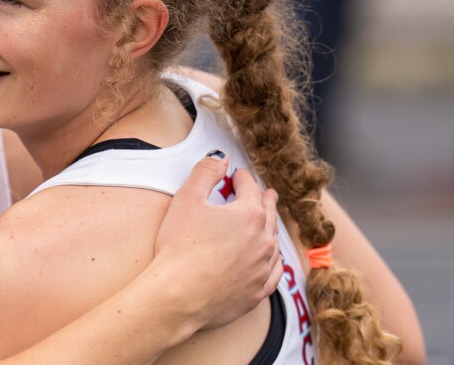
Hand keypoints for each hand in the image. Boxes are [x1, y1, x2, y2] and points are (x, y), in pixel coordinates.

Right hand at [153, 154, 281, 329]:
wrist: (179, 295)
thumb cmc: (180, 247)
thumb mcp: (187, 198)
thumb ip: (206, 172)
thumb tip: (221, 158)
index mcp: (249, 215)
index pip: (250, 188)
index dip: (242, 178)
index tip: (238, 175)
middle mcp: (263, 240)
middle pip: (269, 214)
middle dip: (265, 200)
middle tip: (266, 193)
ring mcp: (263, 268)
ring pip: (273, 243)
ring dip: (270, 230)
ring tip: (267, 224)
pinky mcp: (257, 292)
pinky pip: (274, 272)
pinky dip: (273, 261)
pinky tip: (271, 260)